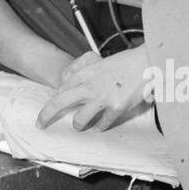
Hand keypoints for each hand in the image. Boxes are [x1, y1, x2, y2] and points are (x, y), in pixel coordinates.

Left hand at [36, 44, 151, 131]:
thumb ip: (83, 72)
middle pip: (59, 102)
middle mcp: (90, 85)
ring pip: (80, 120)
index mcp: (85, 72)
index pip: (61, 89)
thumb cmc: (126, 62)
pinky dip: (100, 127)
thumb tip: (67, 83)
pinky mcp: (116, 108)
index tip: (47, 109)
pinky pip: (102, 124)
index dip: (52, 101)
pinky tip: (100, 127)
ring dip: (78, 125)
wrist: (148, 62)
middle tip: (41, 124)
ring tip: (80, 126)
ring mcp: (102, 98)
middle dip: (46, 115)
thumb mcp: (100, 63)